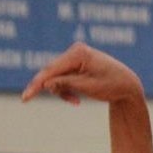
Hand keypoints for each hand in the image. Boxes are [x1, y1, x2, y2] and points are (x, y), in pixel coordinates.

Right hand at [20, 42, 143, 105]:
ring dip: (62, 91)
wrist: (127, 85)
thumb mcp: (88, 87)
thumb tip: (45, 83)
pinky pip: (62, 77)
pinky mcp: (75, 63)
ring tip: (76, 101)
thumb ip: (66, 84)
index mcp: (78, 53)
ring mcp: (74, 56)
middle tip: (61, 101)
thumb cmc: (111, 85)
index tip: (25, 98)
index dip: (37, 84)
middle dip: (55, 89)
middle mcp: (74, 51)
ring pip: (56, 77)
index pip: (51, 70)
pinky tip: (76, 99)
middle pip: (51, 73)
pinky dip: (66, 89)